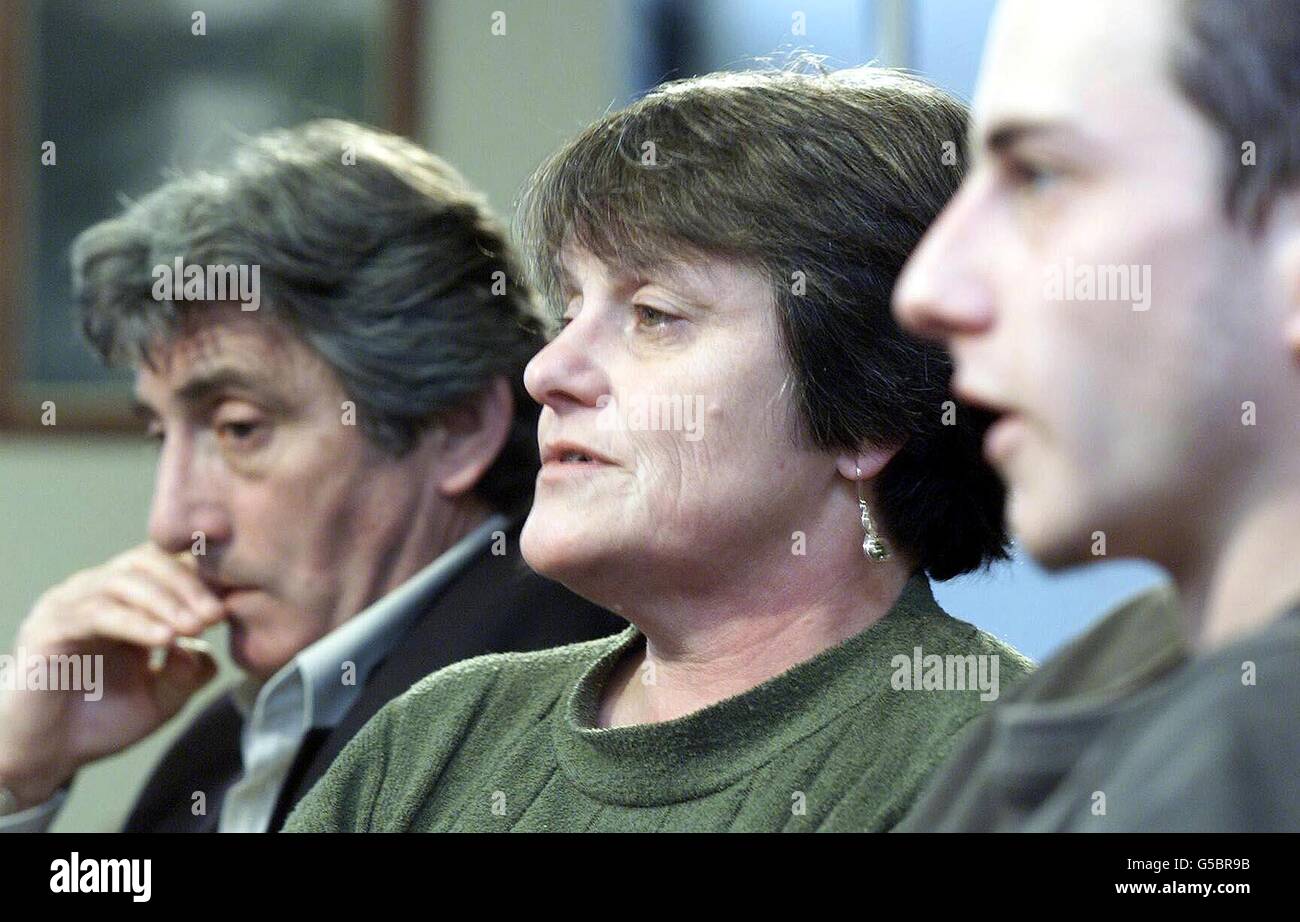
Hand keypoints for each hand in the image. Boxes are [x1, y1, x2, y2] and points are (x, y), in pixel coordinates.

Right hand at [0, 544, 224, 809]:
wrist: (45, 757)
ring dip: (166, 602)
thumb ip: (190, 671)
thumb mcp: (162, 698)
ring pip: (124, 580)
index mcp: (125, 601)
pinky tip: (164, 639)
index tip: (232, 606)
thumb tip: (206, 646)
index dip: (202, 580)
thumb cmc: (100, 722)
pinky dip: (135, 622)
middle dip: (188, 586)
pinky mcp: (49, 628)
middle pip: (148, 561)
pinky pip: (97, 612)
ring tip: (194, 627)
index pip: (166, 566)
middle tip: (216, 615)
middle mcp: (95, 593)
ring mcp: (69, 605)